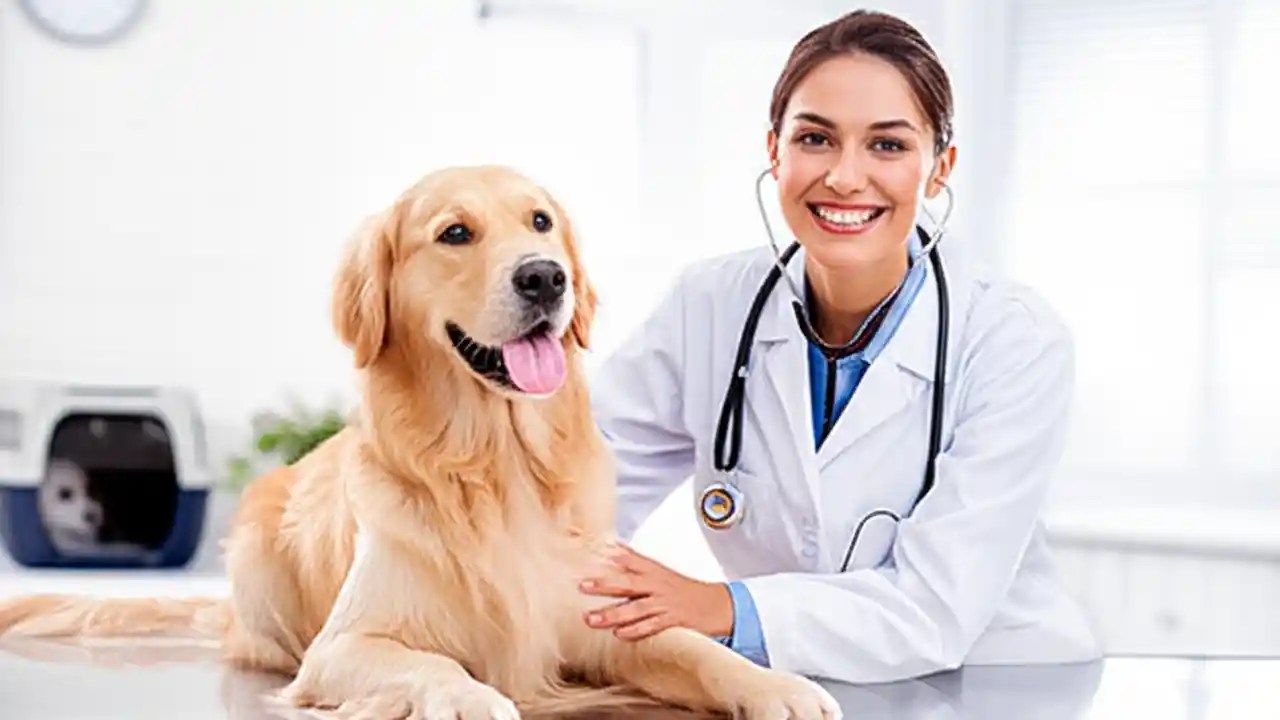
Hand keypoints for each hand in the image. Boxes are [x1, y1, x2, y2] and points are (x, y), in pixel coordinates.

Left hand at [579, 544, 734, 640]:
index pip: (631, 560)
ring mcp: (665, 603)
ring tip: (591, 619)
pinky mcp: (673, 620)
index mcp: (654, 571)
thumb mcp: (662, 572)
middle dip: (604, 585)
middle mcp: (658, 585)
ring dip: (612, 614)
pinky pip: (652, 626)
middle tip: (582, 586)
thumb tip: (614, 547)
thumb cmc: (685, 590)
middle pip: (628, 583)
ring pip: (635, 608)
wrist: (717, 605)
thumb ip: (637, 562)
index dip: (611, 557)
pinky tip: (619, 634)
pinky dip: (635, 630)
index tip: (591, 554)